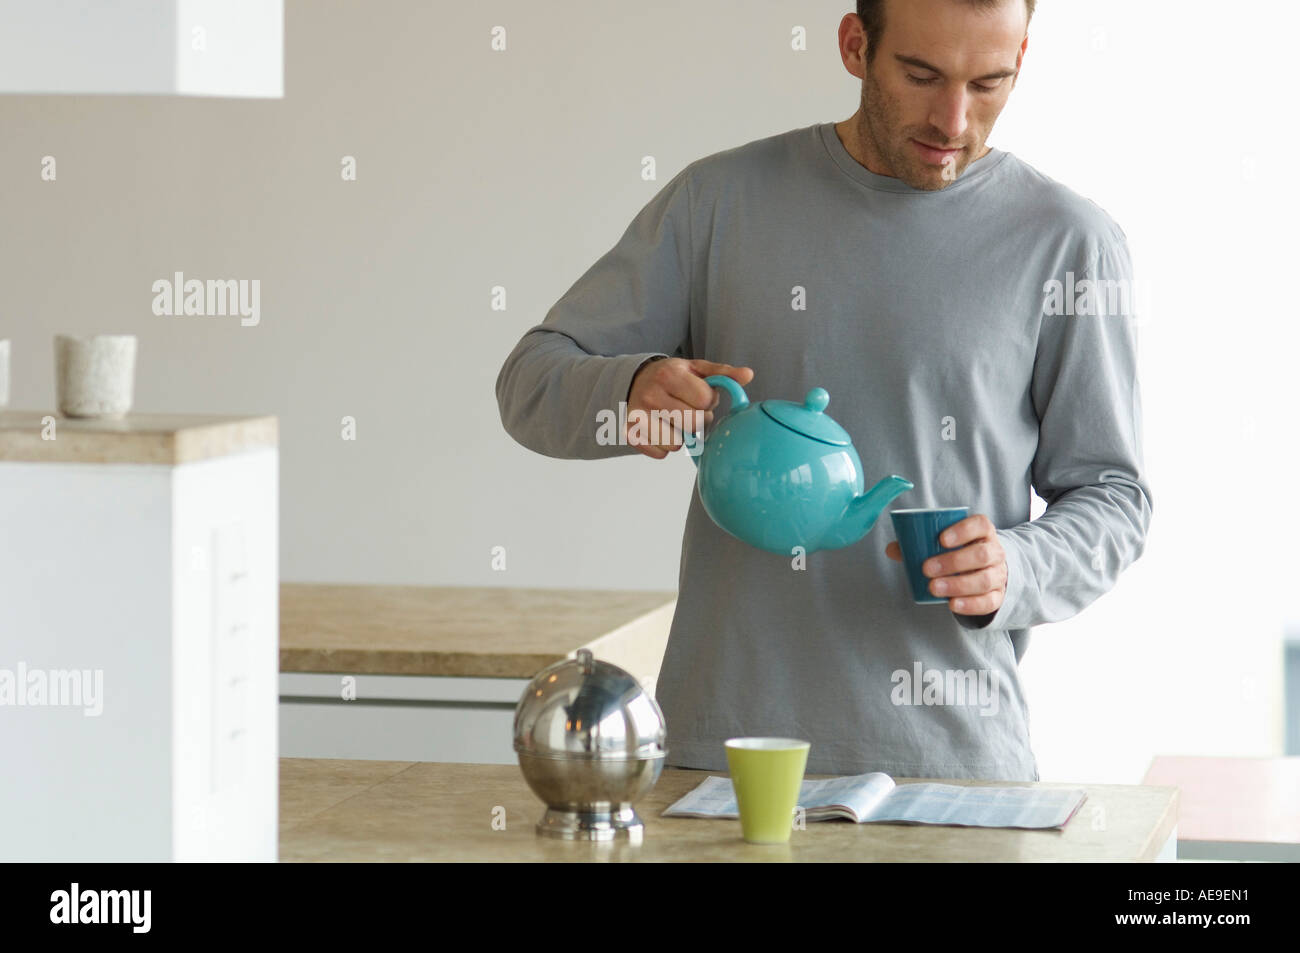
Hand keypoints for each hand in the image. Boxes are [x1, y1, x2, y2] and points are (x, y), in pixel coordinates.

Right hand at [625, 358, 754, 459]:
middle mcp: (651, 395)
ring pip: (676, 444)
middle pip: (692, 425)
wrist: (635, 382)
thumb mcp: (696, 369)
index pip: (705, 401)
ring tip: (675, 420)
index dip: (707, 402)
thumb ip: (723, 373)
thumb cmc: (671, 377)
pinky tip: (662, 429)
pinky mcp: (631, 435)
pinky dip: (665, 446)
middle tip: (689, 411)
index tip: (698, 396)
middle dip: (697, 421)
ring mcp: (638, 417)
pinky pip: (661, 454)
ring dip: (681, 436)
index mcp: (669, 375)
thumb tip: (748, 375)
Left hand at [885, 513, 1007, 616]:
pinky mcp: (997, 595)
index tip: (941, 540)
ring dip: (957, 585)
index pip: (980, 525)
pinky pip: (988, 602)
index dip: (963, 530)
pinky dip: (970, 604)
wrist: (986, 570)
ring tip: (933, 588)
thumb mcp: (945, 543)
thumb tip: (892, 549)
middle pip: (981, 554)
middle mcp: (995, 551)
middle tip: (927, 569)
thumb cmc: (959, 551)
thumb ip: (918, 544)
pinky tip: (951, 604)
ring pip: (984, 580)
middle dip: (953, 562)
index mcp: (982, 532)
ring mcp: (998, 574)